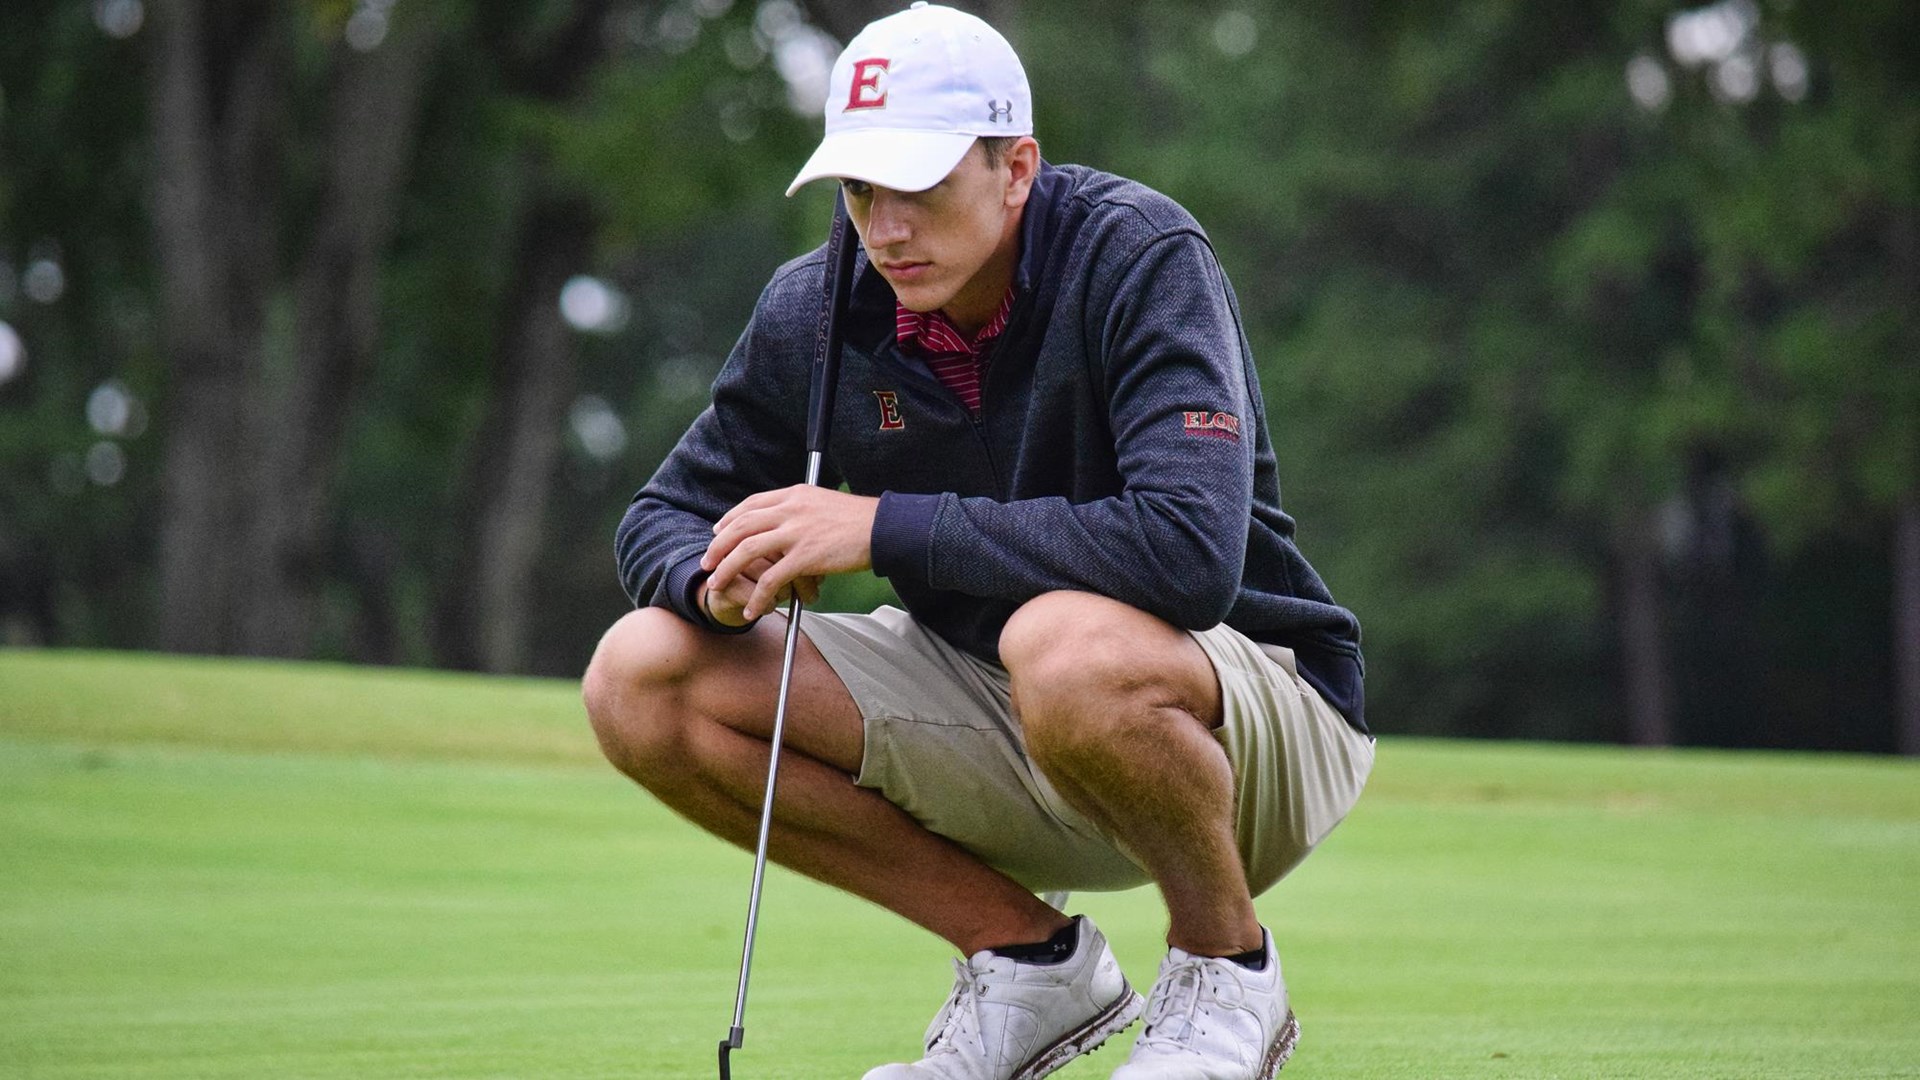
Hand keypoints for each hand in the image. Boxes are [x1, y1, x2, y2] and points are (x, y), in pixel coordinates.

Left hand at [701, 486, 878, 621]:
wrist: (883, 528)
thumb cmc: (860, 519)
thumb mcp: (825, 503)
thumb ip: (802, 511)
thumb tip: (788, 525)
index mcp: (794, 495)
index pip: (752, 504)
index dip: (730, 519)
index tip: (718, 532)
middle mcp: (790, 510)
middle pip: (740, 526)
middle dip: (718, 546)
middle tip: (708, 562)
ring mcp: (796, 532)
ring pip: (747, 551)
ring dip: (727, 570)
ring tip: (717, 586)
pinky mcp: (806, 556)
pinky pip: (772, 579)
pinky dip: (757, 595)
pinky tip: (752, 608)